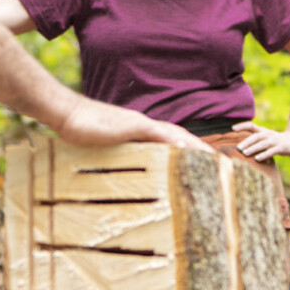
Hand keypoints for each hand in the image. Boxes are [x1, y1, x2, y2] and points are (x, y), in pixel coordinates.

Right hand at [57, 100, 211, 151]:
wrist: (68, 113)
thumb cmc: (84, 131)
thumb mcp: (108, 149)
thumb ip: (123, 158)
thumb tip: (133, 176)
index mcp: (144, 133)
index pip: (175, 143)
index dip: (193, 153)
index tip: (209, 166)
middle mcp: (147, 127)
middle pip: (182, 138)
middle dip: (202, 151)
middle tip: (222, 166)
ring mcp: (141, 125)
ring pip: (176, 135)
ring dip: (195, 147)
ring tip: (213, 161)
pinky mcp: (132, 126)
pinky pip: (158, 133)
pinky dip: (174, 142)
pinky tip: (187, 151)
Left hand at [229, 121, 289, 160]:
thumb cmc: (277, 142)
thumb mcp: (266, 139)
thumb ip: (255, 142)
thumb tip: (240, 148)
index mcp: (263, 131)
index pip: (251, 126)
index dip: (242, 125)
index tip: (232, 129)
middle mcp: (268, 135)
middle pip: (256, 136)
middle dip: (246, 142)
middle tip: (238, 148)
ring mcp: (275, 141)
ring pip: (262, 144)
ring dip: (253, 148)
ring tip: (245, 153)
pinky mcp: (281, 147)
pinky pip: (271, 151)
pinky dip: (264, 154)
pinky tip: (257, 159)